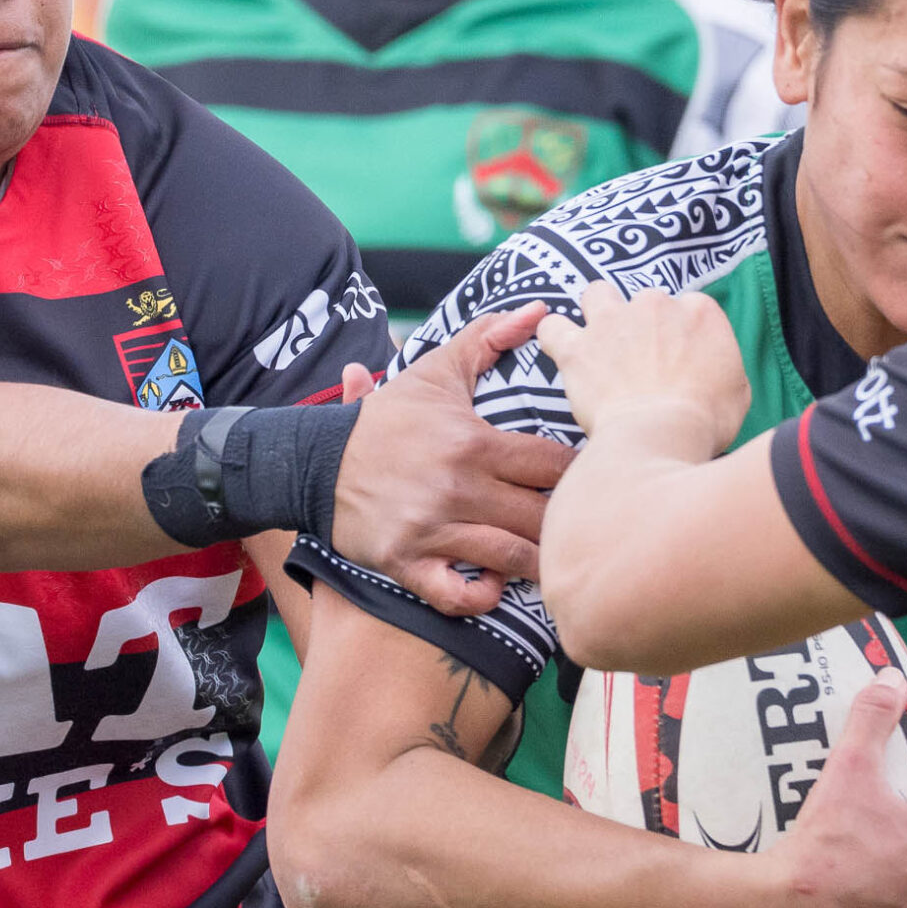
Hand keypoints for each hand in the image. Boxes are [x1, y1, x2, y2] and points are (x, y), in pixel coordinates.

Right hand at [332, 305, 575, 615]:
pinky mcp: (406, 562)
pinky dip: (479, 597)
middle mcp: (457, 487)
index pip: (554, 465)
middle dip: (568, 525)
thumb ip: (489, 338)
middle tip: (581, 529)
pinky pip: (454, 594)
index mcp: (473, 442)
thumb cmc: (387, 420)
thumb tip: (538, 309)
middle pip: (541, 516)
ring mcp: (431, 528)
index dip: (581, 476)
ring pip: (509, 556)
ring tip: (551, 561)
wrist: (315, 459)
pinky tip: (492, 586)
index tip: (591, 484)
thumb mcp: (437, 372)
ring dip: (536, 564)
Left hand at [537, 281, 750, 454]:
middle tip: (644, 366)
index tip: (679, 363)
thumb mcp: (738, 392)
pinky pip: (552, 327)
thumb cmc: (705, 421)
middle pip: (646, 304)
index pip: (689, 309)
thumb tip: (713, 370)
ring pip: (598, 295)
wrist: (662, 435)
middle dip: (644, 329)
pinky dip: (555, 337)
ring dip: (598, 314)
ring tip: (601, 344)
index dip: (682, 336)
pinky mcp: (578, 347)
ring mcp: (613, 321)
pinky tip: (563, 351)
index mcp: (700, 312)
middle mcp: (656, 304)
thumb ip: (723, 366)